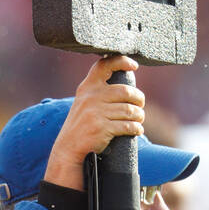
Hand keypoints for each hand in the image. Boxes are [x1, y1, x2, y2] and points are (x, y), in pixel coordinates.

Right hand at [43, 55, 143, 191]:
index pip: (104, 65)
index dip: (121, 61)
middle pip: (126, 91)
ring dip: (139, 116)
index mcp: (87, 87)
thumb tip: (127, 88)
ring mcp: (96, 112)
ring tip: (139, 119)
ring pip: (130, 110)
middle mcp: (91, 97)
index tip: (134, 65)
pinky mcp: (102, 128)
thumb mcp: (84, 102)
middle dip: (139, 99)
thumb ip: (99, 91)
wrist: (68, 148)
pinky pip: (128, 126)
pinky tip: (137, 130)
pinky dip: (136, 128)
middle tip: (140, 106)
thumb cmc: (81, 124)